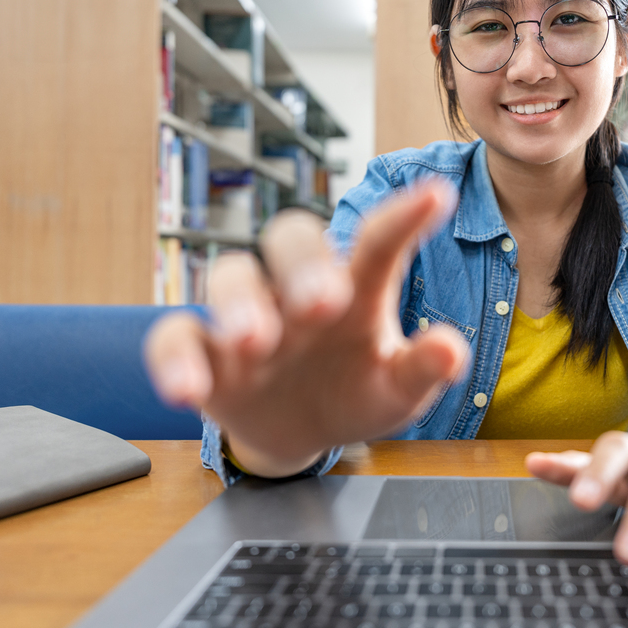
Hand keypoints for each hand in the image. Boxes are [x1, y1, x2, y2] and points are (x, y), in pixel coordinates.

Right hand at [144, 181, 470, 476]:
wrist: (301, 431)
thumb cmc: (355, 392)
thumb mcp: (395, 389)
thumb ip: (420, 369)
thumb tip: (453, 350)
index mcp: (354, 288)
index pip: (377, 242)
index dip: (404, 218)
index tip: (438, 196)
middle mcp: (296, 288)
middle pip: (291, 237)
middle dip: (304, 262)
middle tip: (325, 301)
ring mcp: (246, 315)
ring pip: (229, 274)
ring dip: (239, 302)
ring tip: (255, 342)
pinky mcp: (202, 352)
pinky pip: (174, 336)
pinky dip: (175, 359)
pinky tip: (188, 391)